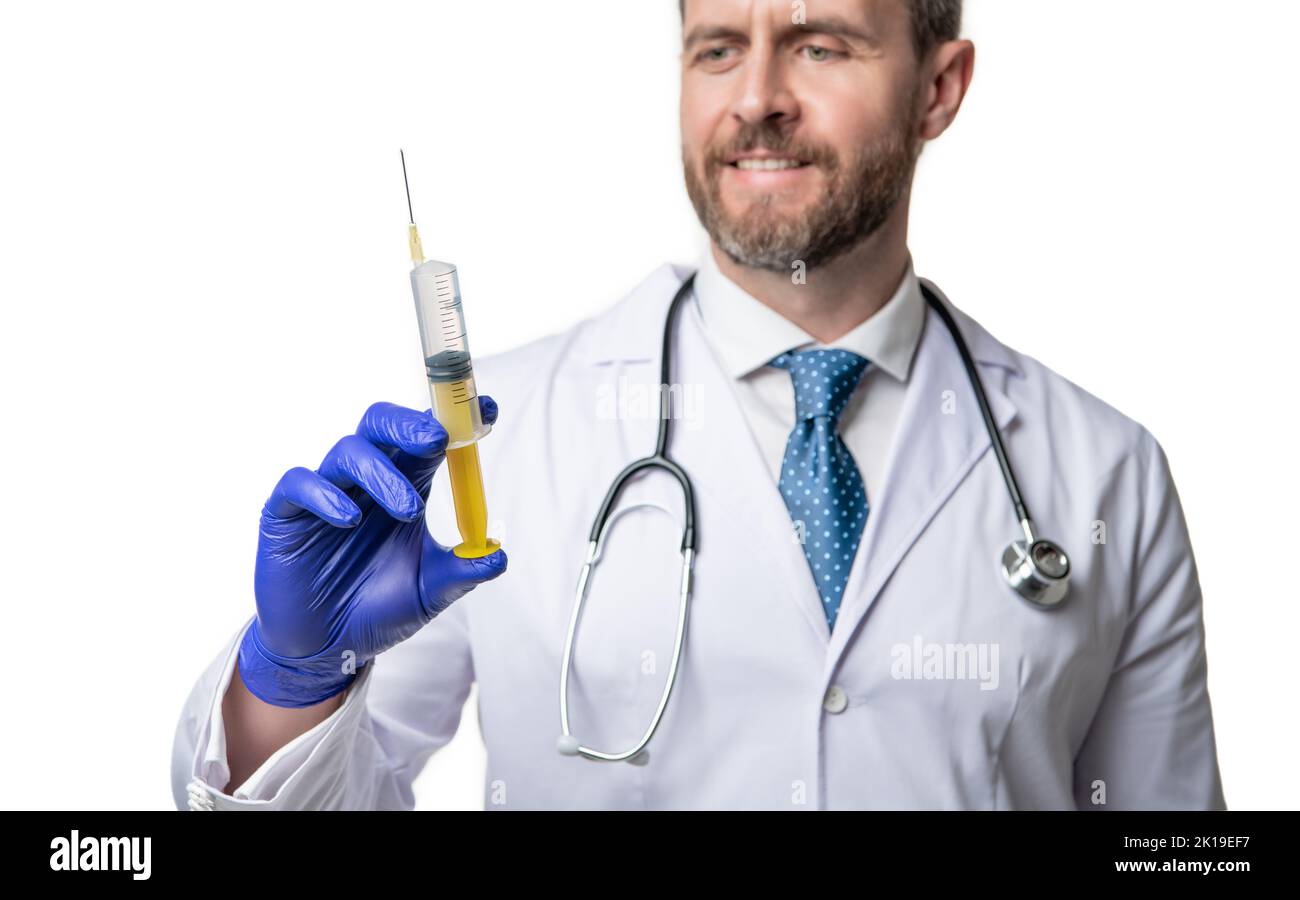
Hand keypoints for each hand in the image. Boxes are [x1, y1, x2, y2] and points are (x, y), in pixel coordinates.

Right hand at [237, 398, 506, 707]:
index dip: (453, 419)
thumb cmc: (377, 611)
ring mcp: (326, 492)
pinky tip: (349, 520)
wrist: (325, 651)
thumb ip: (462, 571)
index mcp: (404, 486)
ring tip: (409, 510)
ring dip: (381, 473)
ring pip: (347, 451)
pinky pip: (299, 484)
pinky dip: (325, 495)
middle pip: (381, 424)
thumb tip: (499, 554)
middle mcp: (365, 480)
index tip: (487, 411)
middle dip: (409, 423)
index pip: (427, 438)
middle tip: (437, 438)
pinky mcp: (286, 513)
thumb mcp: (429, 593)